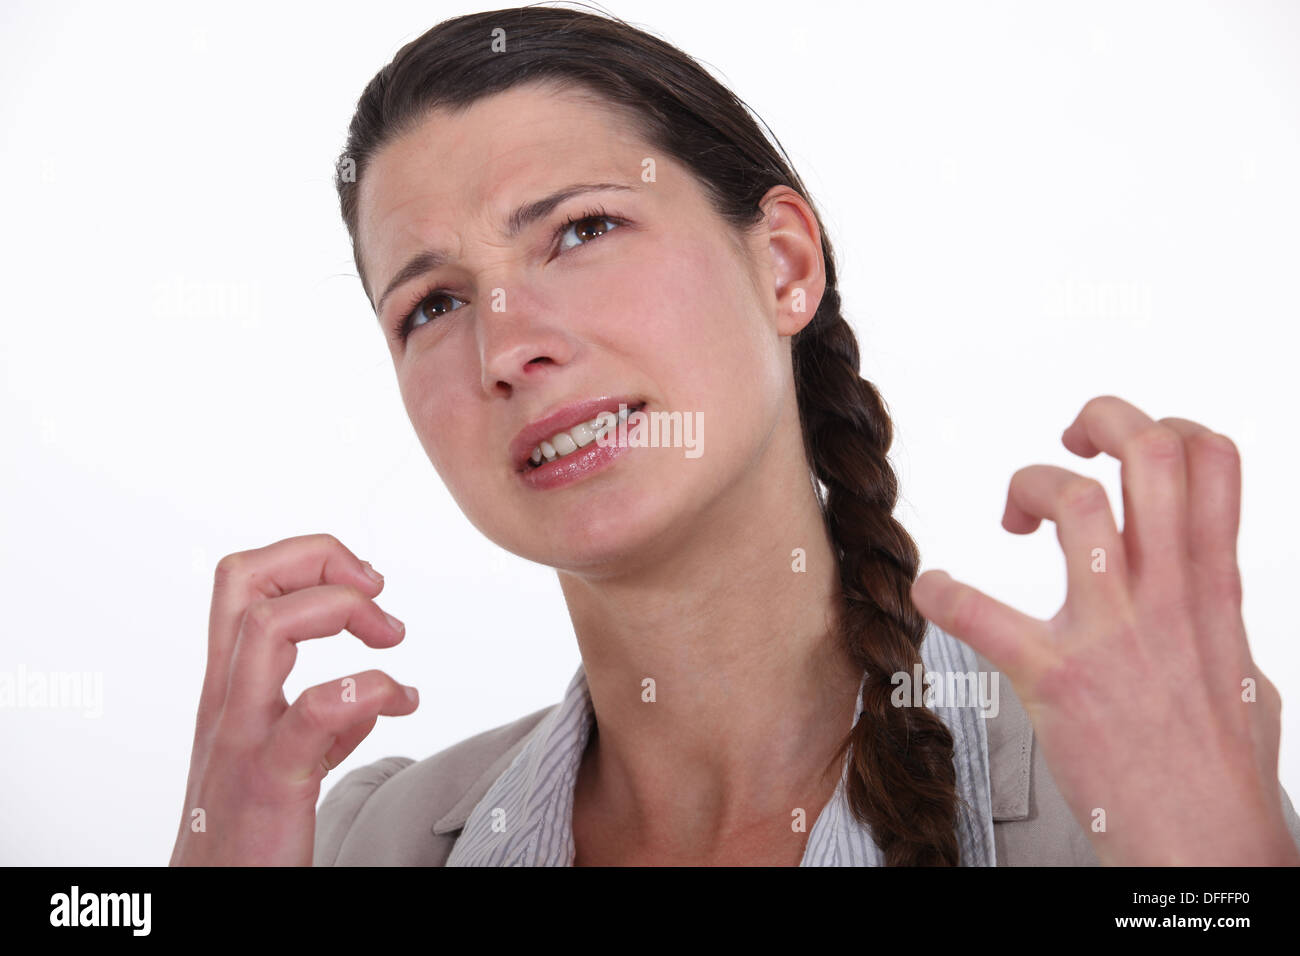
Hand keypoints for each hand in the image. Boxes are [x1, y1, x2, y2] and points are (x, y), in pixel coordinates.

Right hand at [169, 533, 418, 865]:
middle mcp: (225, 700)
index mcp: (229, 688)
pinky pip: (315, 711)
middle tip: (376, 590)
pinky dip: (370, 689)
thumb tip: (368, 700)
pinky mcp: (270, 780)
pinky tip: (403, 701)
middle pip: (243, 578)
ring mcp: (242, 736)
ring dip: (341, 608)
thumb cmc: (249, 836)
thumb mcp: (281, 765)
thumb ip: (318, 724)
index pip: (244, 580)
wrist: (217, 903)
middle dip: (318, 556)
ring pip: (265, 625)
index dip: (308, 559)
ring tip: (391, 636)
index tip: (365, 587)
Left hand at [910, 395, 1299, 864]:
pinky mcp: (1053, 677)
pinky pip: (981, 612)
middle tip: (1068, 442)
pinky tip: (935, 590)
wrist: (1204, 847)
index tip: (1124, 448)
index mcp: (1213, 588)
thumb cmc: (1219, 768)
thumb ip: (1212, 615)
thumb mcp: (1241, 670)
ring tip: (1015, 517)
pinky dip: (943, 591)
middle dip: (1102, 419)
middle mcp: (1168, 596)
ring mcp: (1112, 633)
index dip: (1165, 427)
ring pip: (1076, 502)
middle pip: (1150, 454)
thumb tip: (1195, 590)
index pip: (1212, 461)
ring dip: (1029, 485)